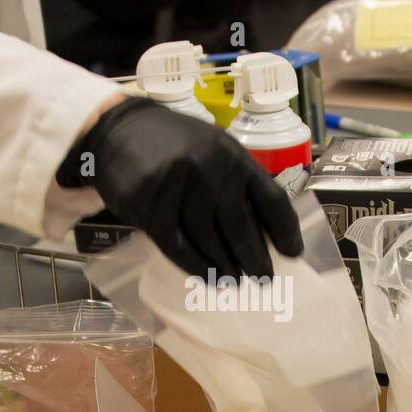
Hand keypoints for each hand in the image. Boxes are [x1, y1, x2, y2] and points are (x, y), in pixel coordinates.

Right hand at [58, 97, 303, 279]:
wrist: (119, 129)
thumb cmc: (174, 144)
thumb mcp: (213, 149)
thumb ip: (237, 181)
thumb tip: (264, 231)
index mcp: (233, 155)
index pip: (271, 198)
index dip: (285, 230)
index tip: (292, 254)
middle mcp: (210, 169)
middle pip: (241, 226)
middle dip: (255, 258)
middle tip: (264, 280)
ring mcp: (178, 186)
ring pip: (209, 240)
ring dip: (226, 266)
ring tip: (236, 282)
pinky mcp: (149, 205)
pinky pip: (178, 246)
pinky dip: (196, 267)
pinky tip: (209, 278)